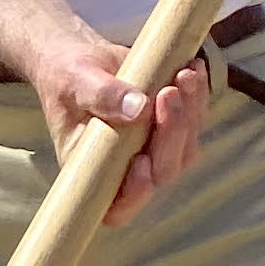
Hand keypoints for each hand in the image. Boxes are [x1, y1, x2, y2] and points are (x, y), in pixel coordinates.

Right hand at [19, 32, 209, 227]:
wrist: (81, 58)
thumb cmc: (67, 76)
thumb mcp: (75, 81)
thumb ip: (102, 95)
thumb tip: (138, 108)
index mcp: (92, 169)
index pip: (116, 207)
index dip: (134, 195)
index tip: (139, 160)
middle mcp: (124, 168)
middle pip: (162, 173)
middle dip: (172, 135)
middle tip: (167, 92)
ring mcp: (151, 149)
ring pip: (185, 150)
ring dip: (190, 114)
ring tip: (182, 75)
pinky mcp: (170, 128)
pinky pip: (194, 122)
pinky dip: (197, 97)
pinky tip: (191, 68)